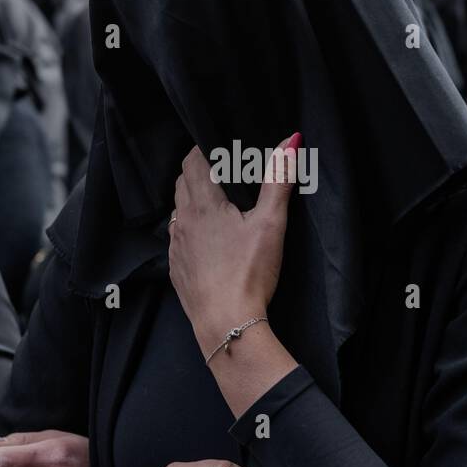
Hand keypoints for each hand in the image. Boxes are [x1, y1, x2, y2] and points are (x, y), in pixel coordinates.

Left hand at [168, 134, 298, 358]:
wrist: (226, 324)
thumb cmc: (248, 272)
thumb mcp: (270, 223)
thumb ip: (278, 180)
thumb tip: (289, 143)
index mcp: (202, 205)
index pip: (192, 162)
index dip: (202, 150)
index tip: (215, 146)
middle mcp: (183, 222)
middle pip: (181, 183)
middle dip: (196, 171)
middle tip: (217, 168)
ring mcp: (177, 247)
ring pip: (177, 211)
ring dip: (190, 199)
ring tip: (213, 201)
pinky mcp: (177, 270)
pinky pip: (177, 239)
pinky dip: (188, 228)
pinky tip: (205, 239)